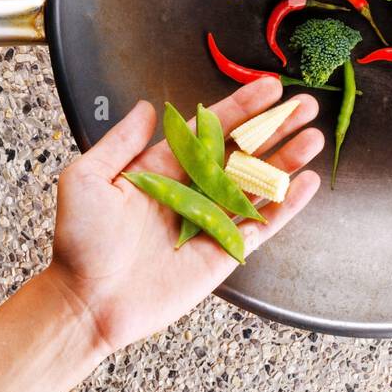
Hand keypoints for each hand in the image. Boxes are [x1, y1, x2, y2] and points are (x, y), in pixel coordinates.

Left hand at [46, 77, 322, 352]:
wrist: (86, 302)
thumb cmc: (78, 243)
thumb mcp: (87, 179)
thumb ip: (120, 142)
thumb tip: (146, 107)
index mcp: (163, 168)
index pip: (210, 129)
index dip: (241, 107)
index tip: (269, 88)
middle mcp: (191, 191)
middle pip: (242, 152)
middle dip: (274, 128)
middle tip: (305, 106)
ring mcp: (209, 221)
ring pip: (256, 185)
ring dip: (285, 161)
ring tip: (313, 137)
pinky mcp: (222, 253)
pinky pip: (260, 226)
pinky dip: (285, 206)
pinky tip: (306, 184)